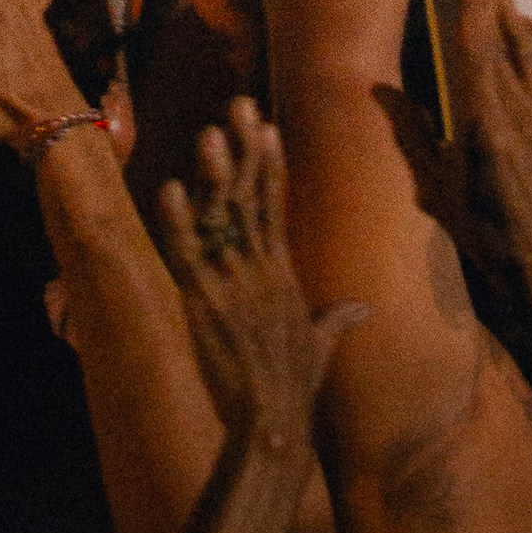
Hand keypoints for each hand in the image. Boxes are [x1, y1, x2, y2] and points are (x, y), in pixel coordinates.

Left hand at [154, 101, 360, 451]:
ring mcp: (233, 285)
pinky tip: (169, 191)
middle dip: (244, 150)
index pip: (273, 206)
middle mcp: (260, 271)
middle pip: (250, 198)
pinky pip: (187, 257)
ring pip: (220, 219)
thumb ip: (336, 320)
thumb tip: (362, 307)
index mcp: (281, 275)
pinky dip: (177, 224)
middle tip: (238, 102)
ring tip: (207, 134)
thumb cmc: (294, 391)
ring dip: (213, 176)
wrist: (274, 430)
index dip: (267, 163)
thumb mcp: (319, 347)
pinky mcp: (205, 306)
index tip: (264, 124)